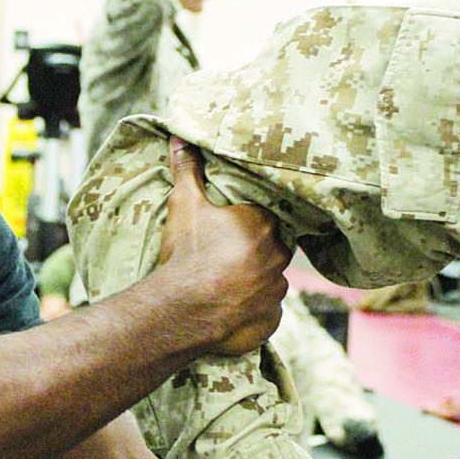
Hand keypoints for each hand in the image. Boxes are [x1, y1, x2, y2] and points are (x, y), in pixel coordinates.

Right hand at [157, 137, 290, 355]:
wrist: (181, 311)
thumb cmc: (187, 253)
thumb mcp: (185, 205)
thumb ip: (187, 169)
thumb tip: (180, 136)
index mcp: (264, 224)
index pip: (268, 216)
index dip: (252, 221)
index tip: (234, 228)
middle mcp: (278, 257)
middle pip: (274, 249)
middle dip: (255, 251)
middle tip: (227, 256)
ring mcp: (276, 292)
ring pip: (272, 282)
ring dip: (256, 281)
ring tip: (227, 284)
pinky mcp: (270, 322)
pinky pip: (266, 313)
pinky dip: (253, 310)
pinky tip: (232, 308)